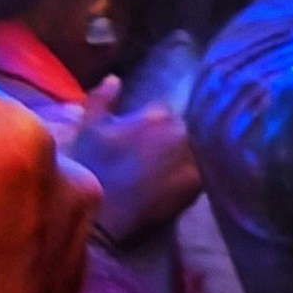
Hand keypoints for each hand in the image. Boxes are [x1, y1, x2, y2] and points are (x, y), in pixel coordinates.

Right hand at [67, 76, 198, 245]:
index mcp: (159, 115)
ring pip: (198, 147)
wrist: (103, 215)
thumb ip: (102, 98)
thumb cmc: (93, 168)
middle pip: (187, 127)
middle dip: (176, 136)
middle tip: (161, 152)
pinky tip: (180, 180)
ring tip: (173, 166)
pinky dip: (195, 172)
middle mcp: (183, 133)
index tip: (148, 134)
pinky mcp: (199, 185)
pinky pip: (203, 170)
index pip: (168, 110)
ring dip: (189, 152)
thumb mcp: (89, 128)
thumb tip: (114, 78)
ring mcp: (194, 159)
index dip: (157, 122)